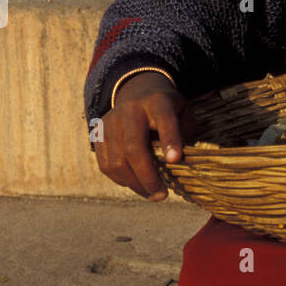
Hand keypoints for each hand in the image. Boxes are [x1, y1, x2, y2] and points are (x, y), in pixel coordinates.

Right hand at [94, 73, 195, 199]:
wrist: (136, 91)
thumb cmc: (165, 108)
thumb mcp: (182, 111)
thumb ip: (186, 131)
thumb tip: (181, 161)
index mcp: (157, 102)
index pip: (164, 119)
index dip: (170, 140)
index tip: (175, 160)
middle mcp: (130, 111)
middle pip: (133, 148)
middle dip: (148, 176)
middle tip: (162, 195)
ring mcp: (110, 122)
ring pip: (116, 161)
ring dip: (135, 184)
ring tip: (152, 194)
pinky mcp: (98, 135)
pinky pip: (105, 165)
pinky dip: (121, 180)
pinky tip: (136, 184)